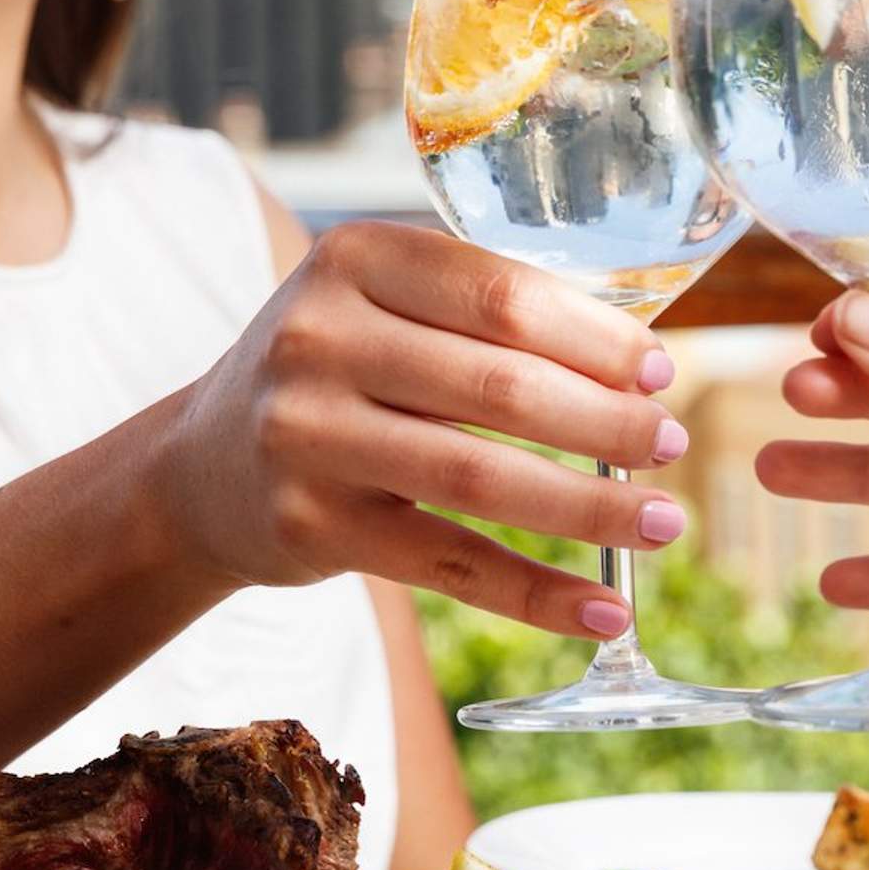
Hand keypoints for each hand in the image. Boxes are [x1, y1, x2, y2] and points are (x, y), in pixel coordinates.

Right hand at [150, 221, 689, 637]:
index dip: (598, 338)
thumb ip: (481, 312)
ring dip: (590, 509)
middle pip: (500, 387)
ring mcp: (307, 436)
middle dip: (608, 423)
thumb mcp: (378, 306)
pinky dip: (537, 593)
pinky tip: (603, 611)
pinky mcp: (312, 528)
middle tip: (671, 446)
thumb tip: (638, 362)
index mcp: (353, 259)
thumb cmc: (330, 373)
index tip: (660, 371)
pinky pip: (449, 566)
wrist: (197, 470)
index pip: (503, 295)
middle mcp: (317, 339)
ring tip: (662, 523)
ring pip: (481, 479)